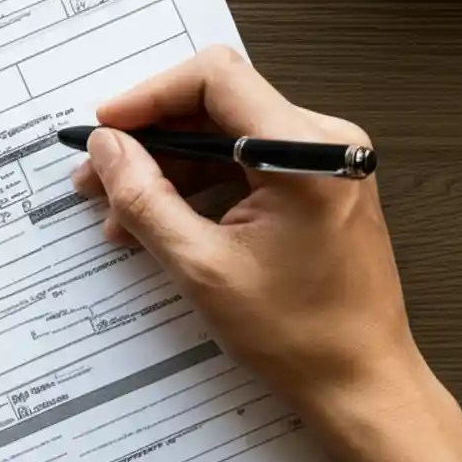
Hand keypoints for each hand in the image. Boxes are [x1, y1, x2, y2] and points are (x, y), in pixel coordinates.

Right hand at [74, 46, 461, 461]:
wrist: (361, 383)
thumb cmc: (301, 336)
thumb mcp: (201, 267)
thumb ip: (144, 199)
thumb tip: (107, 148)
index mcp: (305, 152)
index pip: (215, 79)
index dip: (149, 96)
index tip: (106, 127)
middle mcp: (324, 142)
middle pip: (216, 103)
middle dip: (150, 137)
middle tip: (100, 174)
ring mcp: (325, 161)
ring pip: (225, 134)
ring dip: (169, 165)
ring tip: (121, 210)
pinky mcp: (317, 183)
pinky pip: (245, 161)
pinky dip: (198, 183)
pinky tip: (161, 219)